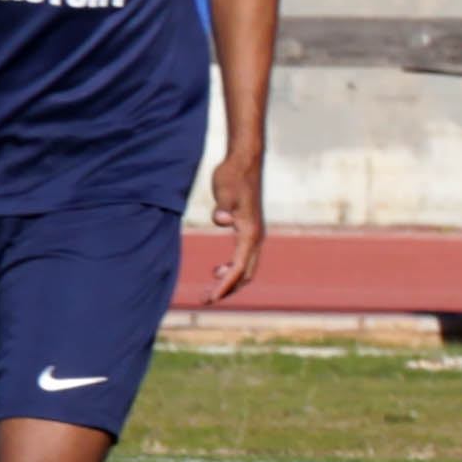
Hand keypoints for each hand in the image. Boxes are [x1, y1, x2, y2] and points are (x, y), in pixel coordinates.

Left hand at [202, 147, 265, 301]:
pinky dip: (233, 270)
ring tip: (209, 291)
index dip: (225, 286)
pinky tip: (217, 271)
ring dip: (230, 282)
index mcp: (250, 233)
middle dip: (227, 290)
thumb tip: (221, 220)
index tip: (209, 298)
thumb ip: (222, 206)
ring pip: (247, 268)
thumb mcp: (224, 190)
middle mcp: (256, 237)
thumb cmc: (232, 176)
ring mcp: (255, 234)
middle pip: (246, 274)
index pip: (239, 268)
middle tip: (204, 300)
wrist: (244, 161)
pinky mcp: (249, 229)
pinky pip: (244, 258)